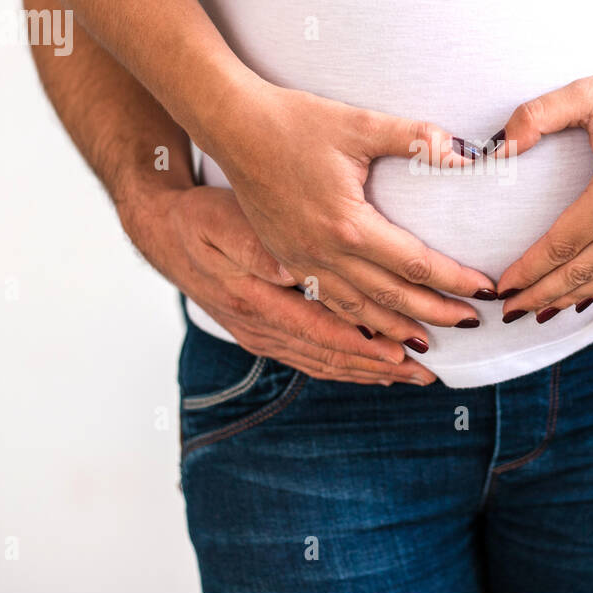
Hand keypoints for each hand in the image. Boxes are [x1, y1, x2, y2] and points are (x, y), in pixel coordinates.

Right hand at [121, 185, 437, 384]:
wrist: (163, 230)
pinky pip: (310, 358)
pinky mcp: (260, 333)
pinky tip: (371, 369)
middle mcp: (259, 326)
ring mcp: (259, 334)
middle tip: (428, 373)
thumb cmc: (202, 216)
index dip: (368, 344)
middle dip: (382, 366)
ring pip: (323, 363)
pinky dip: (345, 366)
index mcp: (256, 298)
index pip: (323, 331)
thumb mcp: (224, 220)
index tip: (408, 349)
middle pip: (331, 356)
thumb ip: (256, 247)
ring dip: (369, 371)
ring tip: (412, 376)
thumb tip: (289, 272)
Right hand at [203, 81, 496, 352]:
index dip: (455, 281)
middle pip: (391, 298)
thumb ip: (415, 138)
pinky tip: (374, 333)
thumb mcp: (359, 124)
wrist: (233, 126)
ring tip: (428, 346)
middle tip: (473, 324)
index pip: (415, 265)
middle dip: (437, 314)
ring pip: (357, 313)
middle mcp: (323, 254)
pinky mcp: (287, 259)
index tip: (485, 291)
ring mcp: (301, 262)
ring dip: (397, 331)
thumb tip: (465, 155)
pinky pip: (327, 306)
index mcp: (348, 225)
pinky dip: (356, 326)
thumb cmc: (295, 120)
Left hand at [493, 45, 592, 320]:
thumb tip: (494, 148)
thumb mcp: (586, 92)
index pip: (560, 245)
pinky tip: (589, 294)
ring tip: (542, 307)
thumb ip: (533, 118)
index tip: (502, 286)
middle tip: (511, 310)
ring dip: (574, 296)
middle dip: (543, 295)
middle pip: (583, 272)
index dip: (528, 270)